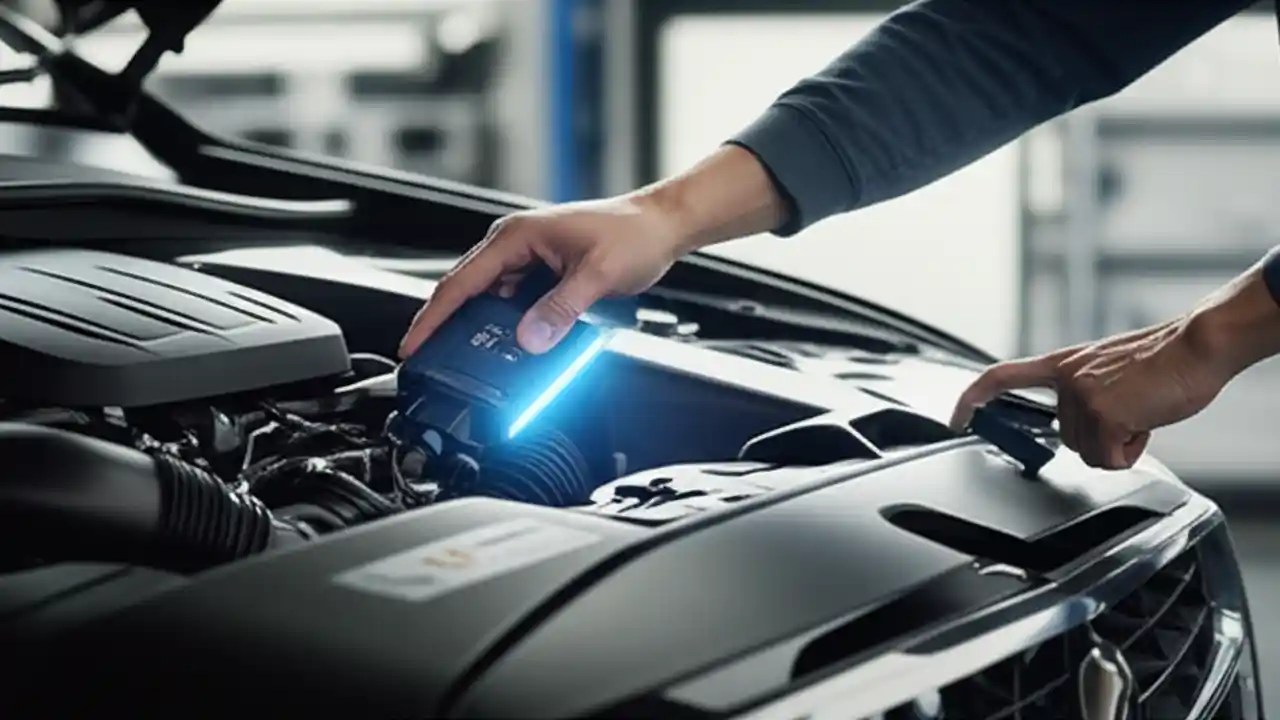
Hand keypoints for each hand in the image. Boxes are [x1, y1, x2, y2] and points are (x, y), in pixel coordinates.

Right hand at [398, 145, 787, 356]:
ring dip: (478, 330)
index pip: (460, 282)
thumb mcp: (597, 275)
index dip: (432, 317)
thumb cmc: (632, 234)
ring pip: (488, 302)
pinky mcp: (541, 273)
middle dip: (444, 327)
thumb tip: (530, 339)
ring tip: (465, 363)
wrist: (660, 227)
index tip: (412, 345)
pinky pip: (511, 305)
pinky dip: (506, 328)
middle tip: (427, 362)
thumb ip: (562, 309)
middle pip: (466, 293)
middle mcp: (514, 245)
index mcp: (516, 237)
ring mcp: (526, 259)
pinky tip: (506, 349)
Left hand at [950, 265, 1279, 469]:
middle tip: (1130, 411)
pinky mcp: (1102, 416)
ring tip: (1141, 412)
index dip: (973, 397)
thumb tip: (1078, 427)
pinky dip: (1131, 451)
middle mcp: (1066, 380)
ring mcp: (1081, 397)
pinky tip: (1146, 423)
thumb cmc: (1163, 361)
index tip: (956, 416)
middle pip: (1067, 438)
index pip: (1002, 376)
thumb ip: (1083, 392)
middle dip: (1100, 437)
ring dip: (1119, 444)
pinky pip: (1109, 459)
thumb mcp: (1109, 371)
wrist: (1196, 347)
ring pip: (1089, 453)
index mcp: (1064, 364)